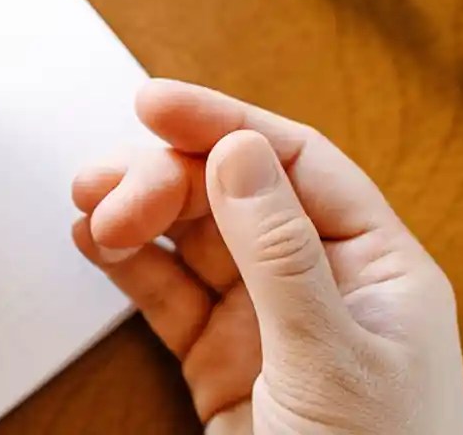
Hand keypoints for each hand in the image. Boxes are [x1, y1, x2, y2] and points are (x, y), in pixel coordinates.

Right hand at [72, 80, 462, 433]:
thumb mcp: (331, 355)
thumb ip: (282, 252)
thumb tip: (239, 151)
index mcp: (376, 267)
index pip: (294, 162)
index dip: (223, 121)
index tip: (155, 104)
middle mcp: (318, 282)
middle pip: (230, 192)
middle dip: (164, 179)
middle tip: (109, 192)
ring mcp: (264, 320)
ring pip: (189, 238)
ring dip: (136, 212)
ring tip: (86, 204)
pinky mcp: (220, 358)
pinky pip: (166, 292)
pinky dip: (128, 264)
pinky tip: (95, 242)